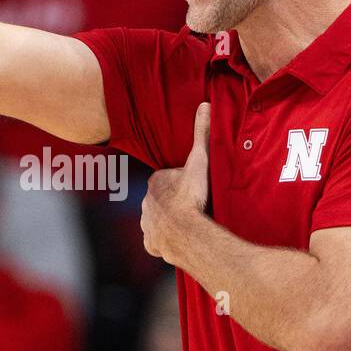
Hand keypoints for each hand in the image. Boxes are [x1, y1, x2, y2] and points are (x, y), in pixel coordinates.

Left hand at [141, 102, 209, 263]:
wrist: (186, 231)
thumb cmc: (191, 195)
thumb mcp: (199, 160)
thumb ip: (201, 133)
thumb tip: (205, 105)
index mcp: (154, 183)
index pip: (166, 179)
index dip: (179, 182)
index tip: (193, 187)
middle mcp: (145, 204)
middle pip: (161, 200)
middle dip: (173, 202)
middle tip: (193, 204)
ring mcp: (147, 225)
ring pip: (158, 221)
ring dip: (169, 221)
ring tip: (189, 223)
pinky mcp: (152, 245)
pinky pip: (158, 241)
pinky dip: (166, 240)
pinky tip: (180, 238)